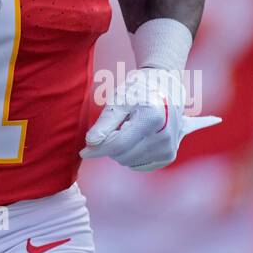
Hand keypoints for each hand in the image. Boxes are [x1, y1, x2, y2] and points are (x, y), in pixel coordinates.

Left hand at [79, 68, 220, 170]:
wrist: (165, 87)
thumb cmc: (138, 91)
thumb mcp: (119, 100)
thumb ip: (105, 122)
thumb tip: (90, 143)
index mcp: (153, 118)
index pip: (119, 144)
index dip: (98, 149)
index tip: (83, 151)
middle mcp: (165, 137)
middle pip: (123, 155)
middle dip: (111, 145)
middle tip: (115, 126)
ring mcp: (168, 149)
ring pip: (129, 162)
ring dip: (121, 150)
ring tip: (128, 129)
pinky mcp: (168, 157)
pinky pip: (138, 165)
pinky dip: (131, 155)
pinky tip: (135, 138)